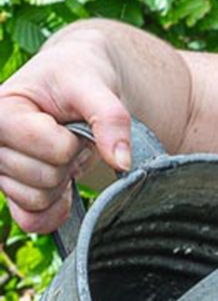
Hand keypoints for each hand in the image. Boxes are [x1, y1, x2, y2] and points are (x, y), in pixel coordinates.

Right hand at [0, 25, 132, 233]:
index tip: (66, 122)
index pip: (48, 147)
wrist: (76, 86)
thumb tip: (122, 163)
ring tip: (62, 153)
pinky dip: (55, 211)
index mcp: (0, 109)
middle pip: (44, 178)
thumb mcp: (95, 85)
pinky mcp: (13, 193)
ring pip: (38, 200)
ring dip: (62, 181)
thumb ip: (110, 118)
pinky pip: (32, 221)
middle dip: (68, 161)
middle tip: (68, 137)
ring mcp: (0, 170)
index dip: (70, 141)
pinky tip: (63, 188)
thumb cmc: (78, 78)